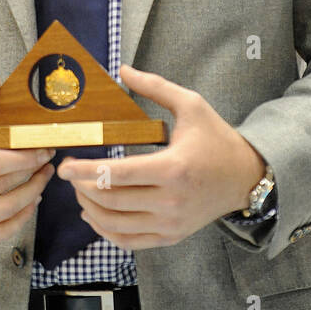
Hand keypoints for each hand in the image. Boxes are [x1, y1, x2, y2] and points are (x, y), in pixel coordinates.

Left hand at [56, 62, 265, 249]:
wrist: (246, 177)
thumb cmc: (216, 138)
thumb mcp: (191, 105)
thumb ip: (155, 87)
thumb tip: (122, 69)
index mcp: (173, 168)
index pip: (117, 174)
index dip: (85, 171)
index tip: (64, 166)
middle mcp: (170, 201)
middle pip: (111, 200)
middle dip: (81, 187)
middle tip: (70, 173)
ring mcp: (170, 223)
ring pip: (114, 224)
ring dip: (89, 208)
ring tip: (80, 190)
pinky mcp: (171, 236)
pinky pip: (129, 241)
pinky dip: (105, 231)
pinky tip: (94, 214)